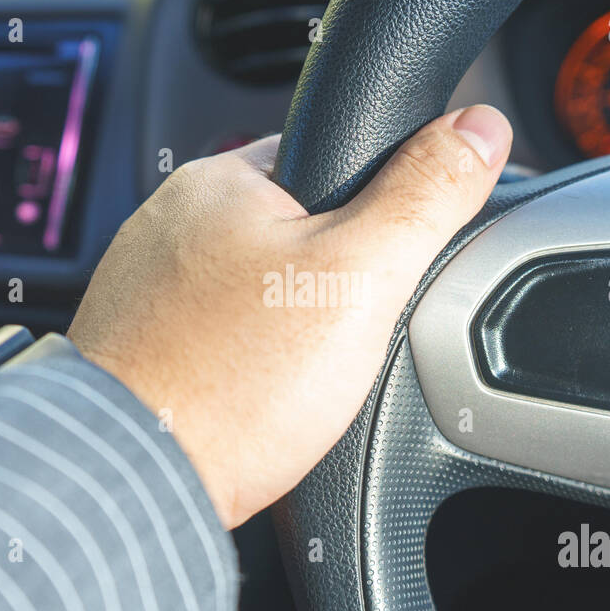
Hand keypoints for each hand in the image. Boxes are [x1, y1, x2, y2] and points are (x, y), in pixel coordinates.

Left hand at [68, 105, 512, 528]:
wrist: (131, 482)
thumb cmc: (230, 384)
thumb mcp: (361, 276)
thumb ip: (425, 195)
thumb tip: (479, 129)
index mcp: (222, 180)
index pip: (332, 164)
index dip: (378, 216)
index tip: (385, 268)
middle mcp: (169, 221)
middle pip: (292, 234)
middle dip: (329, 286)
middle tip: (338, 341)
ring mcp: (144, 284)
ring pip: (251, 292)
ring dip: (281, 331)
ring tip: (290, 379)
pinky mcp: (134, 343)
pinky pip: (212, 338)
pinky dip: (240, 364)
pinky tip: (252, 398)